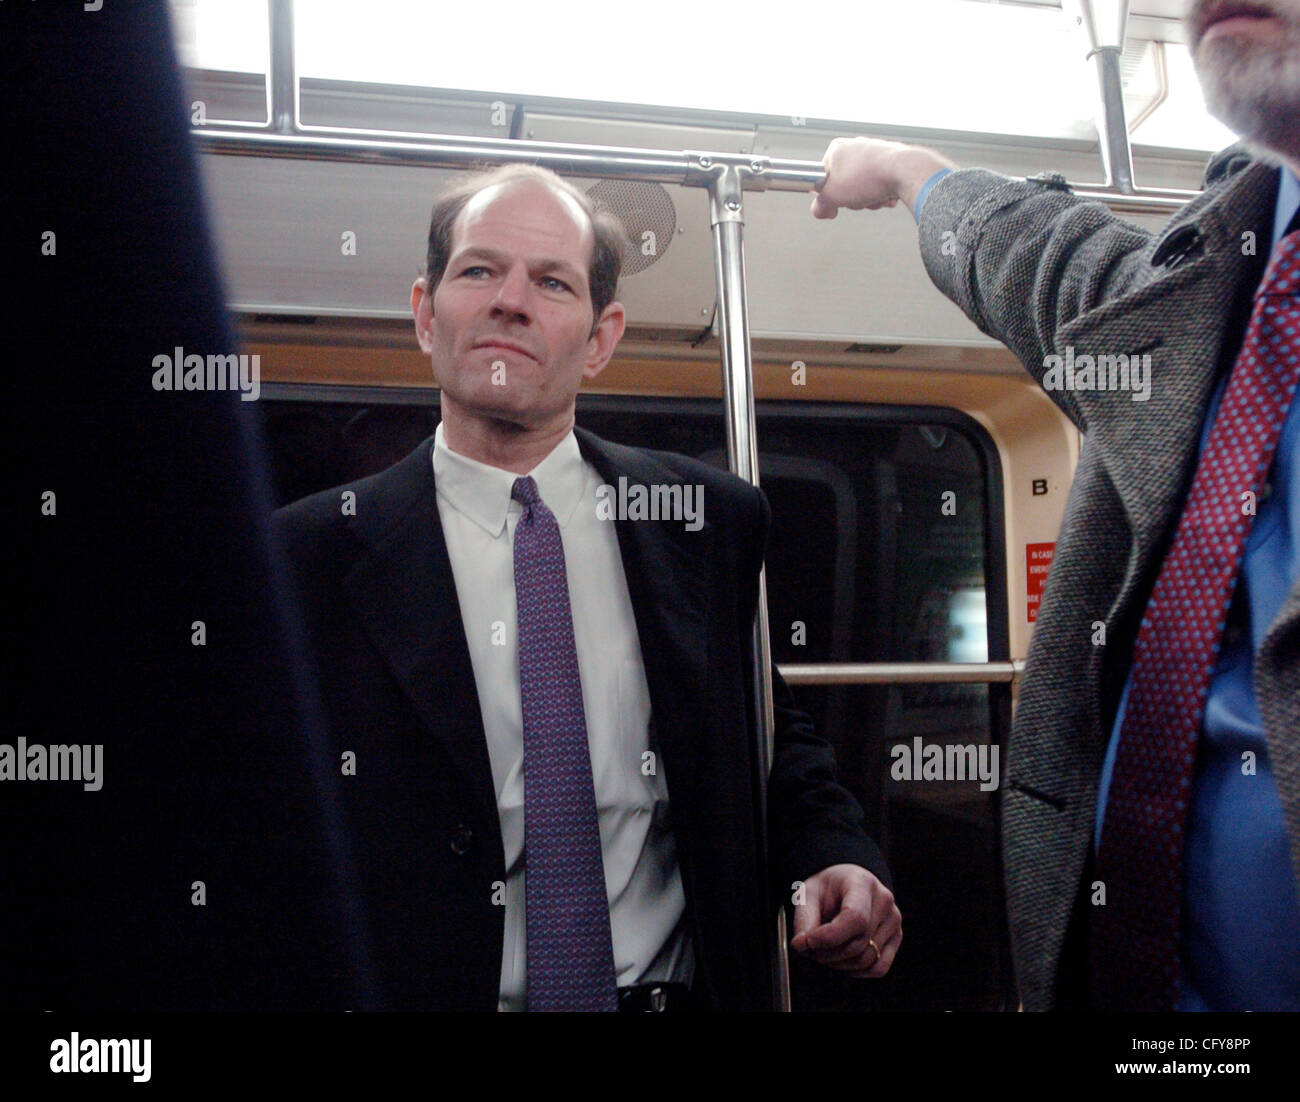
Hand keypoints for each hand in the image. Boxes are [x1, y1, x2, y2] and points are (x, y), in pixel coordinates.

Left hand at [790, 863, 901, 977]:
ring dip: (838, 964)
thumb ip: (804, 919)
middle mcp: (884, 901)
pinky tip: (841, 959)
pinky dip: (856, 971)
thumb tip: (801, 945)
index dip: (829, 937)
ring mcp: (893, 920)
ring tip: (823, 952)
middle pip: (858, 943)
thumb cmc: (828, 888)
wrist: (846, 883)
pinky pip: (878, 967)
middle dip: (827, 953)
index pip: (855, 918)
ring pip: (866, 959)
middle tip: (810, 949)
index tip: (807, 941)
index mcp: (862, 883)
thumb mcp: (808, 894)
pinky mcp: (896, 937)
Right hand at [810, 137, 955, 220]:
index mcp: (837, 149)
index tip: (834, 204)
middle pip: (845, 184)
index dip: (828, 195)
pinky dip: (883, 193)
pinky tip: (887, 196)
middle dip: (853, 199)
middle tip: (858, 201)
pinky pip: (881, 183)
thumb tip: (819, 211)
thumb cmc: (866, 177)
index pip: (823, 177)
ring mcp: (875, 151)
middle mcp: (855, 146)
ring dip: (869, 199)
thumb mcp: (831, 197)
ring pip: (864, 186)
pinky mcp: (892, 159)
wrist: (904, 171)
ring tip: (875, 198)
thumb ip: (819, 206)